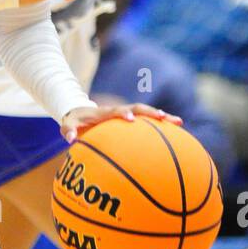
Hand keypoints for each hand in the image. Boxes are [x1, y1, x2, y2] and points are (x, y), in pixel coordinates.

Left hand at [61, 102, 182, 144]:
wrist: (80, 112)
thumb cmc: (75, 121)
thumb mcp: (68, 125)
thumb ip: (68, 131)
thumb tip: (70, 139)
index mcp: (106, 112)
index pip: (116, 111)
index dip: (123, 113)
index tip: (131, 119)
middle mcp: (119, 111)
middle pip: (139, 108)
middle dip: (152, 112)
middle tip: (165, 117)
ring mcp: (127, 114)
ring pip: (147, 114)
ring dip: (163, 117)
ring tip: (179, 122)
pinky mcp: (132, 120)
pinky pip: (148, 123)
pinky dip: (161, 127)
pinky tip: (175, 135)